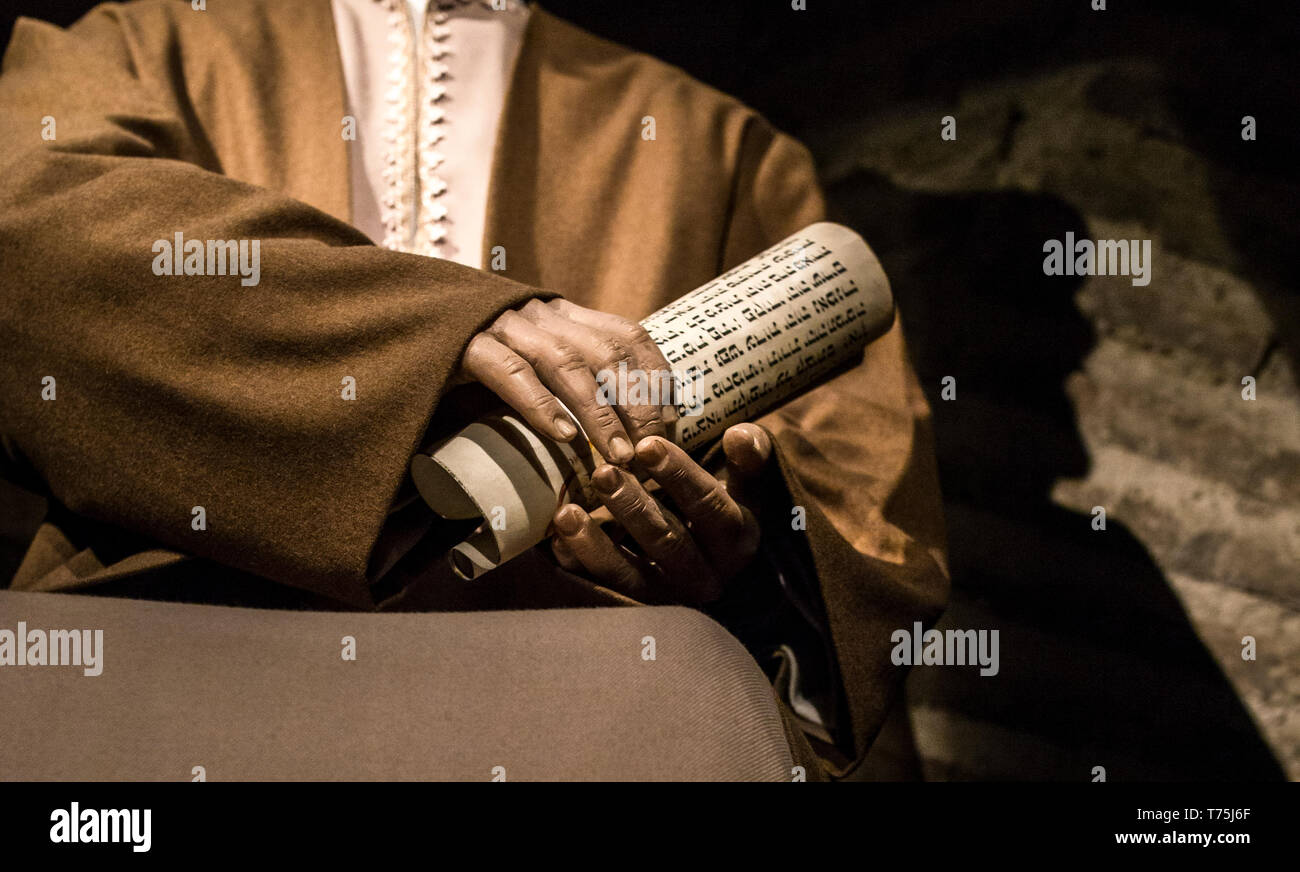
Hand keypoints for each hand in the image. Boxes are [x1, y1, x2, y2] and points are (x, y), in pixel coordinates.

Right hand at [460, 298, 675, 463]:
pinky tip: (562, 437)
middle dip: (637, 404)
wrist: (389, 325)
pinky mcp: (460, 345)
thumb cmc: (467, 366)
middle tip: (650, 452)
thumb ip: (564, 385)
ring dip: (598, 413)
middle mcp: (537, 313)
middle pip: (606, 352)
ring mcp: (499, 325)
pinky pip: (509, 372)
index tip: (670, 422)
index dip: (655, 376)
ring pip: (565, 363)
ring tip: (617, 457)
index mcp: (560, 314)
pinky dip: (539, 404)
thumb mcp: (527, 366)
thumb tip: (618, 440)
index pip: (628, 334)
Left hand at [550, 423, 774, 603]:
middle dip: (633, 506)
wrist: (712, 571)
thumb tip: (740, 433)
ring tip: (567, 512)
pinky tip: (558, 542)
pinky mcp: (640, 611)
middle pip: (669, 541)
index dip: (679, 474)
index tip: (646, 443)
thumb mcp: (745, 489)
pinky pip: (607, 594)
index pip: (709, 506)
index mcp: (738, 541)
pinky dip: (582, 567)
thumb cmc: (723, 513)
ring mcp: (672, 599)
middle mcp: (708, 577)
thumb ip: (748, 460)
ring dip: (597, 543)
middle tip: (602, 472)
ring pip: (633, 574)